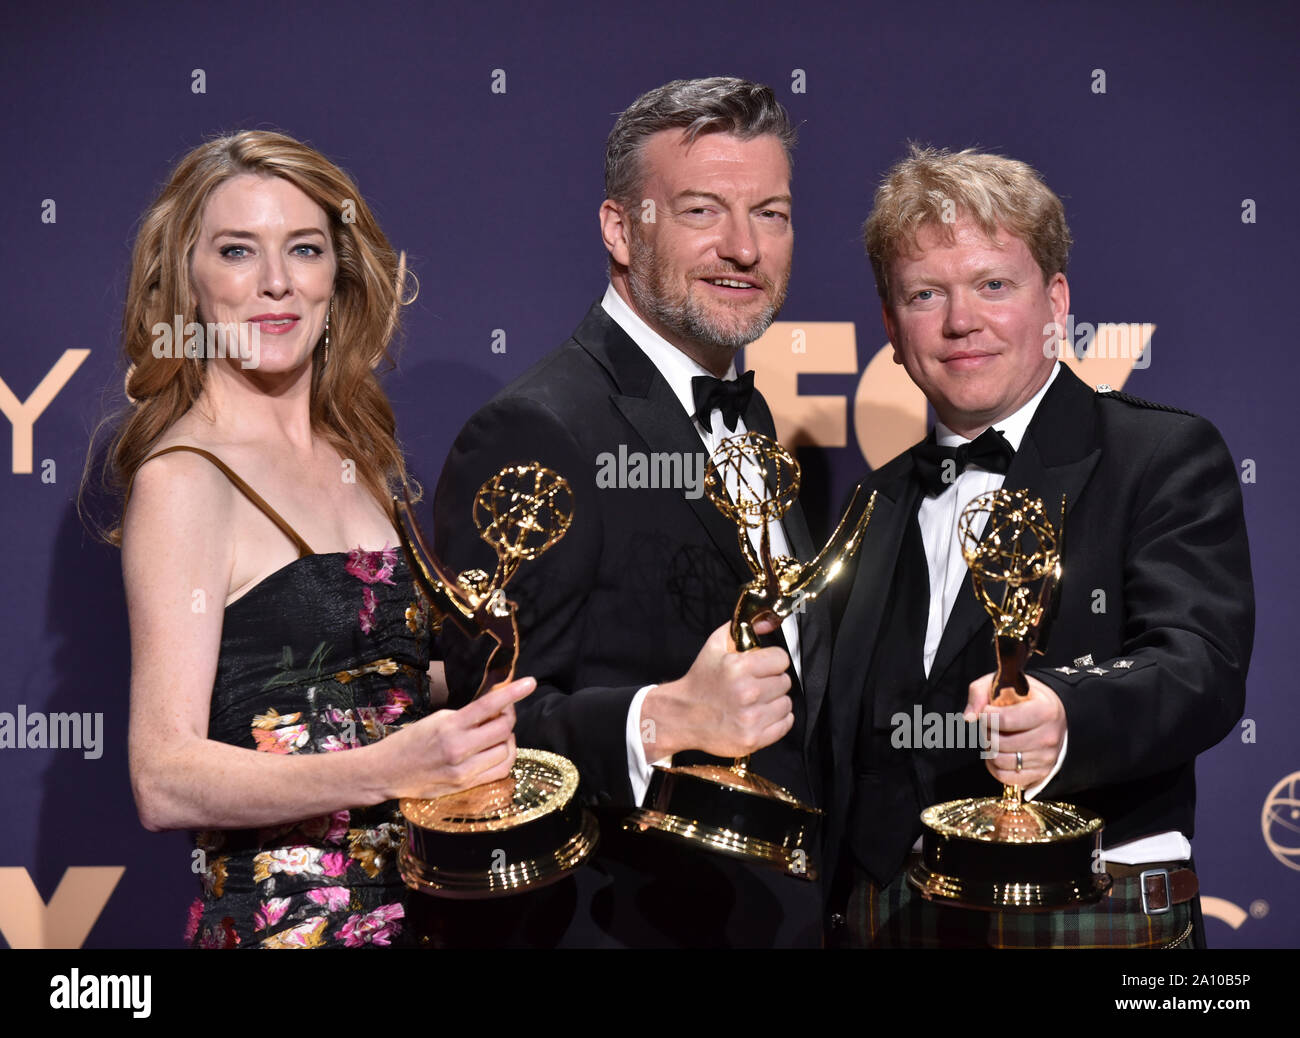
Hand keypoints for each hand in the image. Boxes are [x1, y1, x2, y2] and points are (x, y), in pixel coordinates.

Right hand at [379, 676, 533, 799]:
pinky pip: (501, 771)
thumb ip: (467, 716)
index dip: (513, 692)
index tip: (530, 683)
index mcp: (449, 726)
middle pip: (504, 728)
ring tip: (496, 733)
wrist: (386, 772)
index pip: (488, 705)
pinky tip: (496, 749)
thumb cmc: (411, 741)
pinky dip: (505, 757)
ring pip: (507, 750)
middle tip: (503, 711)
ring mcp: (464, 771)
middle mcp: (458, 749)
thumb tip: (497, 706)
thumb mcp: (437, 719)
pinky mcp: (466, 786)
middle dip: (509, 716)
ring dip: (507, 738)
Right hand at [641, 618, 791, 759]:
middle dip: (772, 681)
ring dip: (775, 701)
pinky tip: (762, 715)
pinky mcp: (752, 739)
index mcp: (738, 667)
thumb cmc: (700, 680)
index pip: (781, 659)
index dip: (772, 661)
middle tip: (756, 685)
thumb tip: (769, 622)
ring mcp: (750, 719)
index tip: (763, 667)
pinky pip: (785, 725)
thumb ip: (742, 628)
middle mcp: (747, 693)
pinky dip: (777, 720)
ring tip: (757, 702)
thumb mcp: (715, 646)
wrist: (681, 716)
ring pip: (786, 704)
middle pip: (785, 682)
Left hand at [964, 673, 1066, 787]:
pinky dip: (994, 767)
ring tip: (994, 739)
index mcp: (1045, 710)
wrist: (1050, 713)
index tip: (986, 711)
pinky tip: (996, 754)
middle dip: (987, 733)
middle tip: (989, 726)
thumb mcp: (1002, 684)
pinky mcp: (1041, 772)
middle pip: (1001, 743)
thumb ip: (980, 693)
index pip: (1006, 720)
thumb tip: (969, 717)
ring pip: (1002, 761)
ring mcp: (1047, 757)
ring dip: (990, 750)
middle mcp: (1049, 736)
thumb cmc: (1023, 698)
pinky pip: (1006, 777)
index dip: (988, 716)